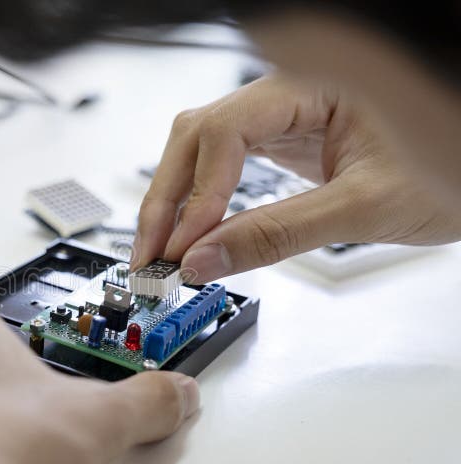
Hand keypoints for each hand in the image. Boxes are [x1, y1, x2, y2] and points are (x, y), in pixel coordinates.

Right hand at [134, 75, 460, 279]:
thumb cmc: (446, 171)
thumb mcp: (361, 209)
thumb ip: (277, 234)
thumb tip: (205, 259)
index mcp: (311, 86)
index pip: (224, 131)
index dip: (197, 194)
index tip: (183, 247)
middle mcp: (287, 94)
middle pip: (197, 136)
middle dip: (167, 199)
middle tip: (150, 255)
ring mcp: (281, 116)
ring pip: (202, 149)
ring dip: (176, 201)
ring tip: (161, 249)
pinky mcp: (282, 141)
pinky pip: (224, 166)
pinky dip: (202, 201)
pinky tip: (193, 230)